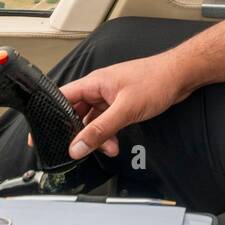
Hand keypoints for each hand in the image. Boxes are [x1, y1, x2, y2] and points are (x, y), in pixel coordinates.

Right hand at [58, 53, 184, 159]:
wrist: (181, 76)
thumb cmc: (156, 80)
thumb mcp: (124, 109)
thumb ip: (99, 130)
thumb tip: (77, 146)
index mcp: (94, 82)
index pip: (62, 98)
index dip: (51, 116)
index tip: (43, 134)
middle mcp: (99, 88)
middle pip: (77, 113)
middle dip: (79, 133)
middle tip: (80, 149)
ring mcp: (111, 96)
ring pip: (93, 120)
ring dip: (97, 136)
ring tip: (108, 148)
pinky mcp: (122, 103)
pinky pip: (107, 121)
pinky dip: (108, 134)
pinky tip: (115, 143)